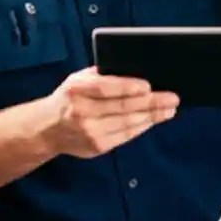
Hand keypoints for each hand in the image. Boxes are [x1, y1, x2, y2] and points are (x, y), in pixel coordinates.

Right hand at [43, 67, 179, 158]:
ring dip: (152, 117)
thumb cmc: (70, 97)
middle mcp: (82, 112)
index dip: (128, 87)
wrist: (48, 128)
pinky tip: (153, 120)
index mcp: (76, 89)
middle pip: (122, 107)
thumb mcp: (78, 79)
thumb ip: (102, 76)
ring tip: (169, 109)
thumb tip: (137, 73)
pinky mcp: (97, 146)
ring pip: (127, 123)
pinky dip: (142, 127)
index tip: (149, 86)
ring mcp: (90, 132)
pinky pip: (125, 136)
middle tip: (172, 98)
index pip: (105, 88)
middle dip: (151, 103)